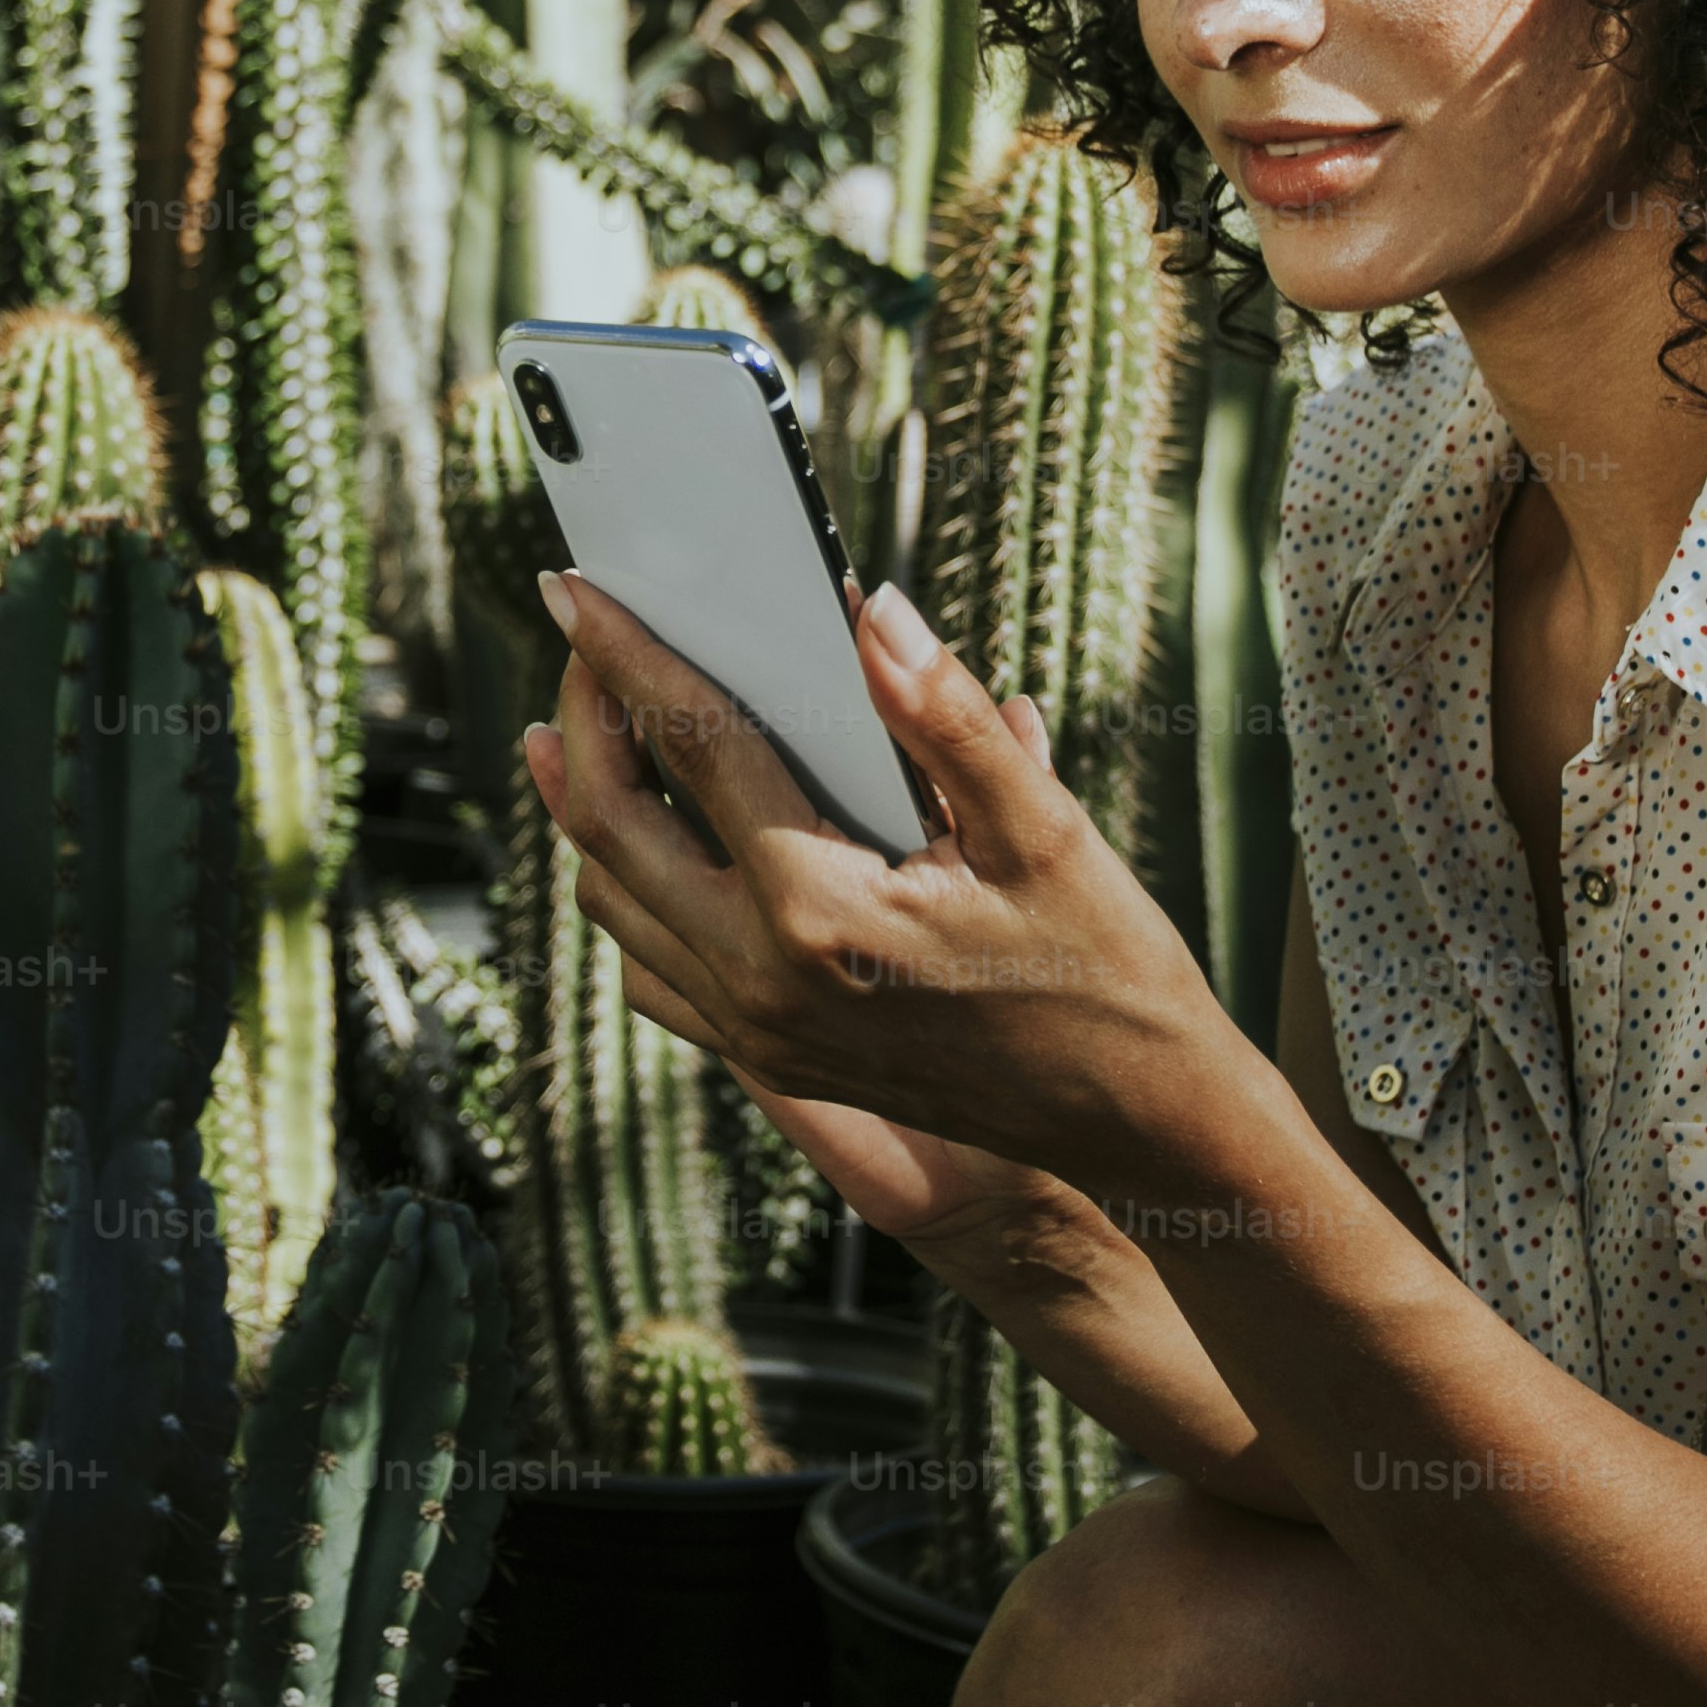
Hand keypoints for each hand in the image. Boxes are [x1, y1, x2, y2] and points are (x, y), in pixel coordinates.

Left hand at [519, 565, 1251, 1231]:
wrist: (1132, 1118)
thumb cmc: (1103, 966)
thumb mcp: (1043, 827)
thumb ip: (943, 715)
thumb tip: (867, 610)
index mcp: (822, 909)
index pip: (692, 747)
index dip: (625, 654)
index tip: (575, 588)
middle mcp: (763, 980)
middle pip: (614, 829)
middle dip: (582, 720)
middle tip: (580, 640)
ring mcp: (757, 1032)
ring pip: (614, 906)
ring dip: (586, 809)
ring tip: (577, 726)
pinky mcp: (769, 1061)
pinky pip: (653, 972)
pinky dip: (627, 894)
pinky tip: (647, 844)